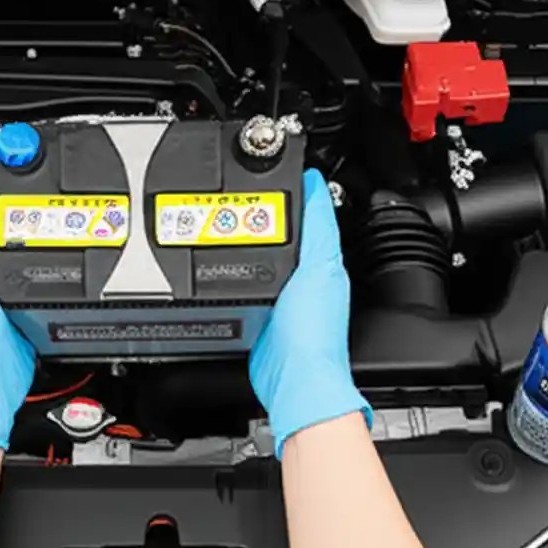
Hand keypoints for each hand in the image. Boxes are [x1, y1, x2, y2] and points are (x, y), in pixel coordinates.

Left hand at [0, 183, 35, 449]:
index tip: (14, 174)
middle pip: (4, 234)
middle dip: (23, 214)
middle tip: (43, 194)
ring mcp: (6, 296)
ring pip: (24, 258)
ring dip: (39, 242)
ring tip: (57, 221)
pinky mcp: (27, 313)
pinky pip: (40, 284)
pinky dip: (51, 272)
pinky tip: (63, 263)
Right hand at [249, 169, 370, 455]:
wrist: (294, 379)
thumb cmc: (312, 331)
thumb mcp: (317, 264)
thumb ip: (317, 225)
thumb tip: (314, 183)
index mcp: (322, 261)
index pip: (312, 214)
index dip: (299, 189)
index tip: (281, 168)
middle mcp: (304, 278)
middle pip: (284, 233)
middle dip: (266, 212)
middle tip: (246, 188)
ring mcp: (281, 298)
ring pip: (264, 257)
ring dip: (250, 240)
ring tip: (230, 218)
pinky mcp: (259, 317)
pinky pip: (247, 284)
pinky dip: (237, 270)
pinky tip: (224, 264)